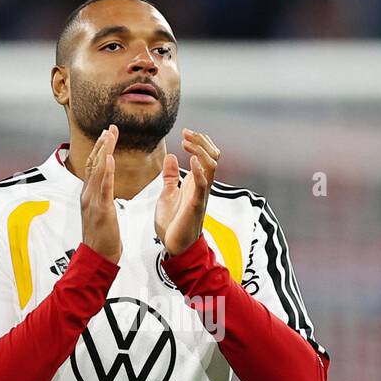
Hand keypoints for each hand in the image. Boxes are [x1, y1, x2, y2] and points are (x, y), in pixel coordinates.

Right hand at [80, 124, 121, 264]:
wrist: (98, 257)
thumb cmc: (103, 238)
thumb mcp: (101, 213)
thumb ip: (101, 198)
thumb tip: (105, 188)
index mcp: (89, 195)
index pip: (94, 167)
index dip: (100, 149)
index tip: (107, 134)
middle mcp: (88, 194)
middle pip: (94, 163)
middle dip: (102, 144)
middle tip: (110, 127)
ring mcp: (92, 201)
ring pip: (97, 170)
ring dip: (104, 150)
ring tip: (110, 134)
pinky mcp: (101, 209)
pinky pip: (103, 187)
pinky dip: (105, 171)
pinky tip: (109, 158)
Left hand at [155, 128, 218, 255]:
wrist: (174, 247)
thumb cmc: (172, 224)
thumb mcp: (167, 194)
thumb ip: (170, 177)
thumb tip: (172, 157)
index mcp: (195, 183)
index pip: (206, 157)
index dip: (199, 142)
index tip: (185, 133)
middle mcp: (202, 187)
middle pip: (213, 157)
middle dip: (201, 142)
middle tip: (186, 133)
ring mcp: (201, 195)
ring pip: (211, 167)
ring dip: (200, 151)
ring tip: (187, 142)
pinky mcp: (196, 205)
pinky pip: (203, 185)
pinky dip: (199, 171)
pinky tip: (192, 159)